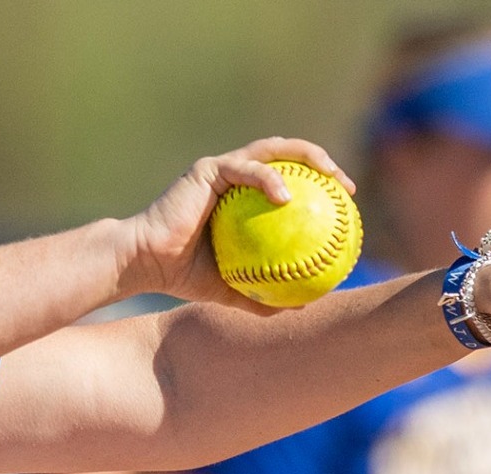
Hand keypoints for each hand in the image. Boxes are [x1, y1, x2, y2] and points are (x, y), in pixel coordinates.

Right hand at [119, 138, 354, 309]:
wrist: (145, 263)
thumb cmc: (181, 276)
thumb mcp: (231, 288)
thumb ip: (263, 293)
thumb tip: (301, 306)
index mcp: (241, 197)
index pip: (287, 180)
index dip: (319, 186)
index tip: (344, 207)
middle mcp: (233, 176)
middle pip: (287, 156)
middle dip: (322, 163)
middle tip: (346, 188)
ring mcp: (221, 168)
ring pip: (271, 150)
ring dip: (306, 157)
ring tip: (330, 178)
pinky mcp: (208, 169)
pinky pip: (246, 170)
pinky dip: (269, 181)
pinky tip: (287, 198)